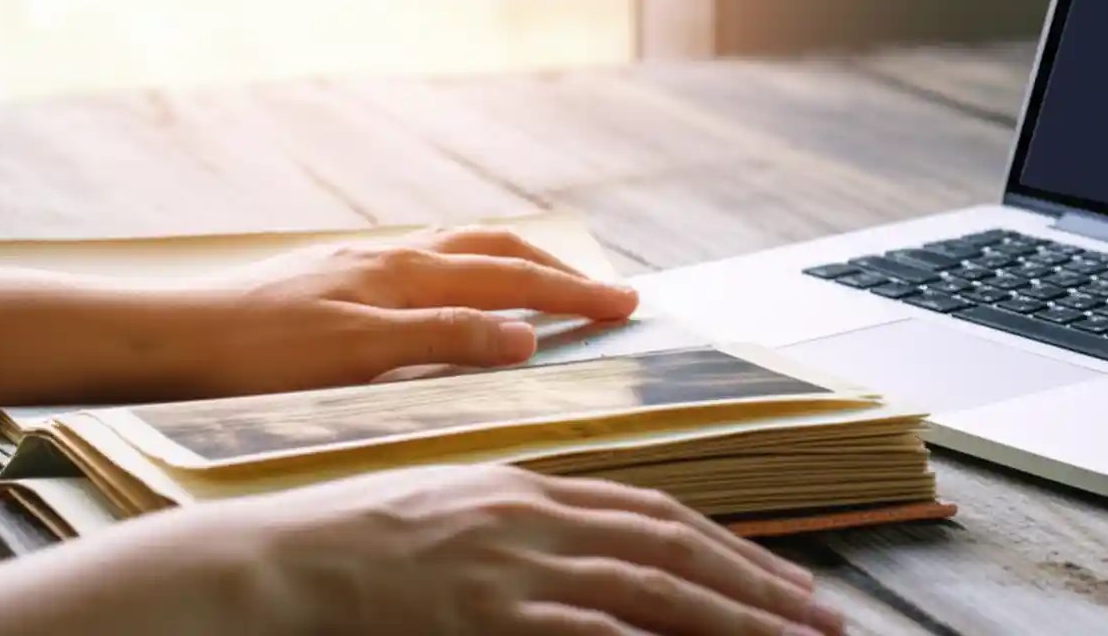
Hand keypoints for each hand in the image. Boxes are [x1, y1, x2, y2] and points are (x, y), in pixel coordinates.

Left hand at [193, 227, 637, 394]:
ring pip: (461, 247)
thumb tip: (524, 335)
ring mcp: (365, 261)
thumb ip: (443, 338)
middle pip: (495, 250)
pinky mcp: (340, 274)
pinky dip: (468, 267)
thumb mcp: (358, 353)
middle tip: (608, 292)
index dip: (572, 294)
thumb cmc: (259, 352)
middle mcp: (393, 256)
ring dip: (515, 260)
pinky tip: (458, 285)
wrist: (173, 337)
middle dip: (557, 271)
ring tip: (549, 277)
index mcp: (406, 273)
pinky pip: (427, 260)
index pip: (510, 280)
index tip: (626, 304)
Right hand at [216, 465, 844, 634]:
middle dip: (756, 582)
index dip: (729, 544)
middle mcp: (537, 516)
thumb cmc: (362, 535)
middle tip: (820, 617)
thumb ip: (529, 521)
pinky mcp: (487, 612)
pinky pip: (588, 632)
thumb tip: (596, 548)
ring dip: (731, 618)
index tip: (781, 577)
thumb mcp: (457, 508)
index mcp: (532, 486)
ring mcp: (515, 564)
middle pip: (672, 545)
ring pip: (650, 589)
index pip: (656, 512)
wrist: (287, 557)